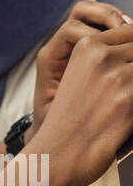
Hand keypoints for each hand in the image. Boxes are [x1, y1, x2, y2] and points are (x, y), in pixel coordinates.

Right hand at [31, 22, 132, 185]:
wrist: (60, 153)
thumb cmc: (75, 119)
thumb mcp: (83, 76)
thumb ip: (110, 59)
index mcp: (87, 46)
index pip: (132, 31)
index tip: (128, 71)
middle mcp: (101, 56)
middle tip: (125, 91)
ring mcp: (116, 76)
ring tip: (125, 102)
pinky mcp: (129, 99)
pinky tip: (128, 114)